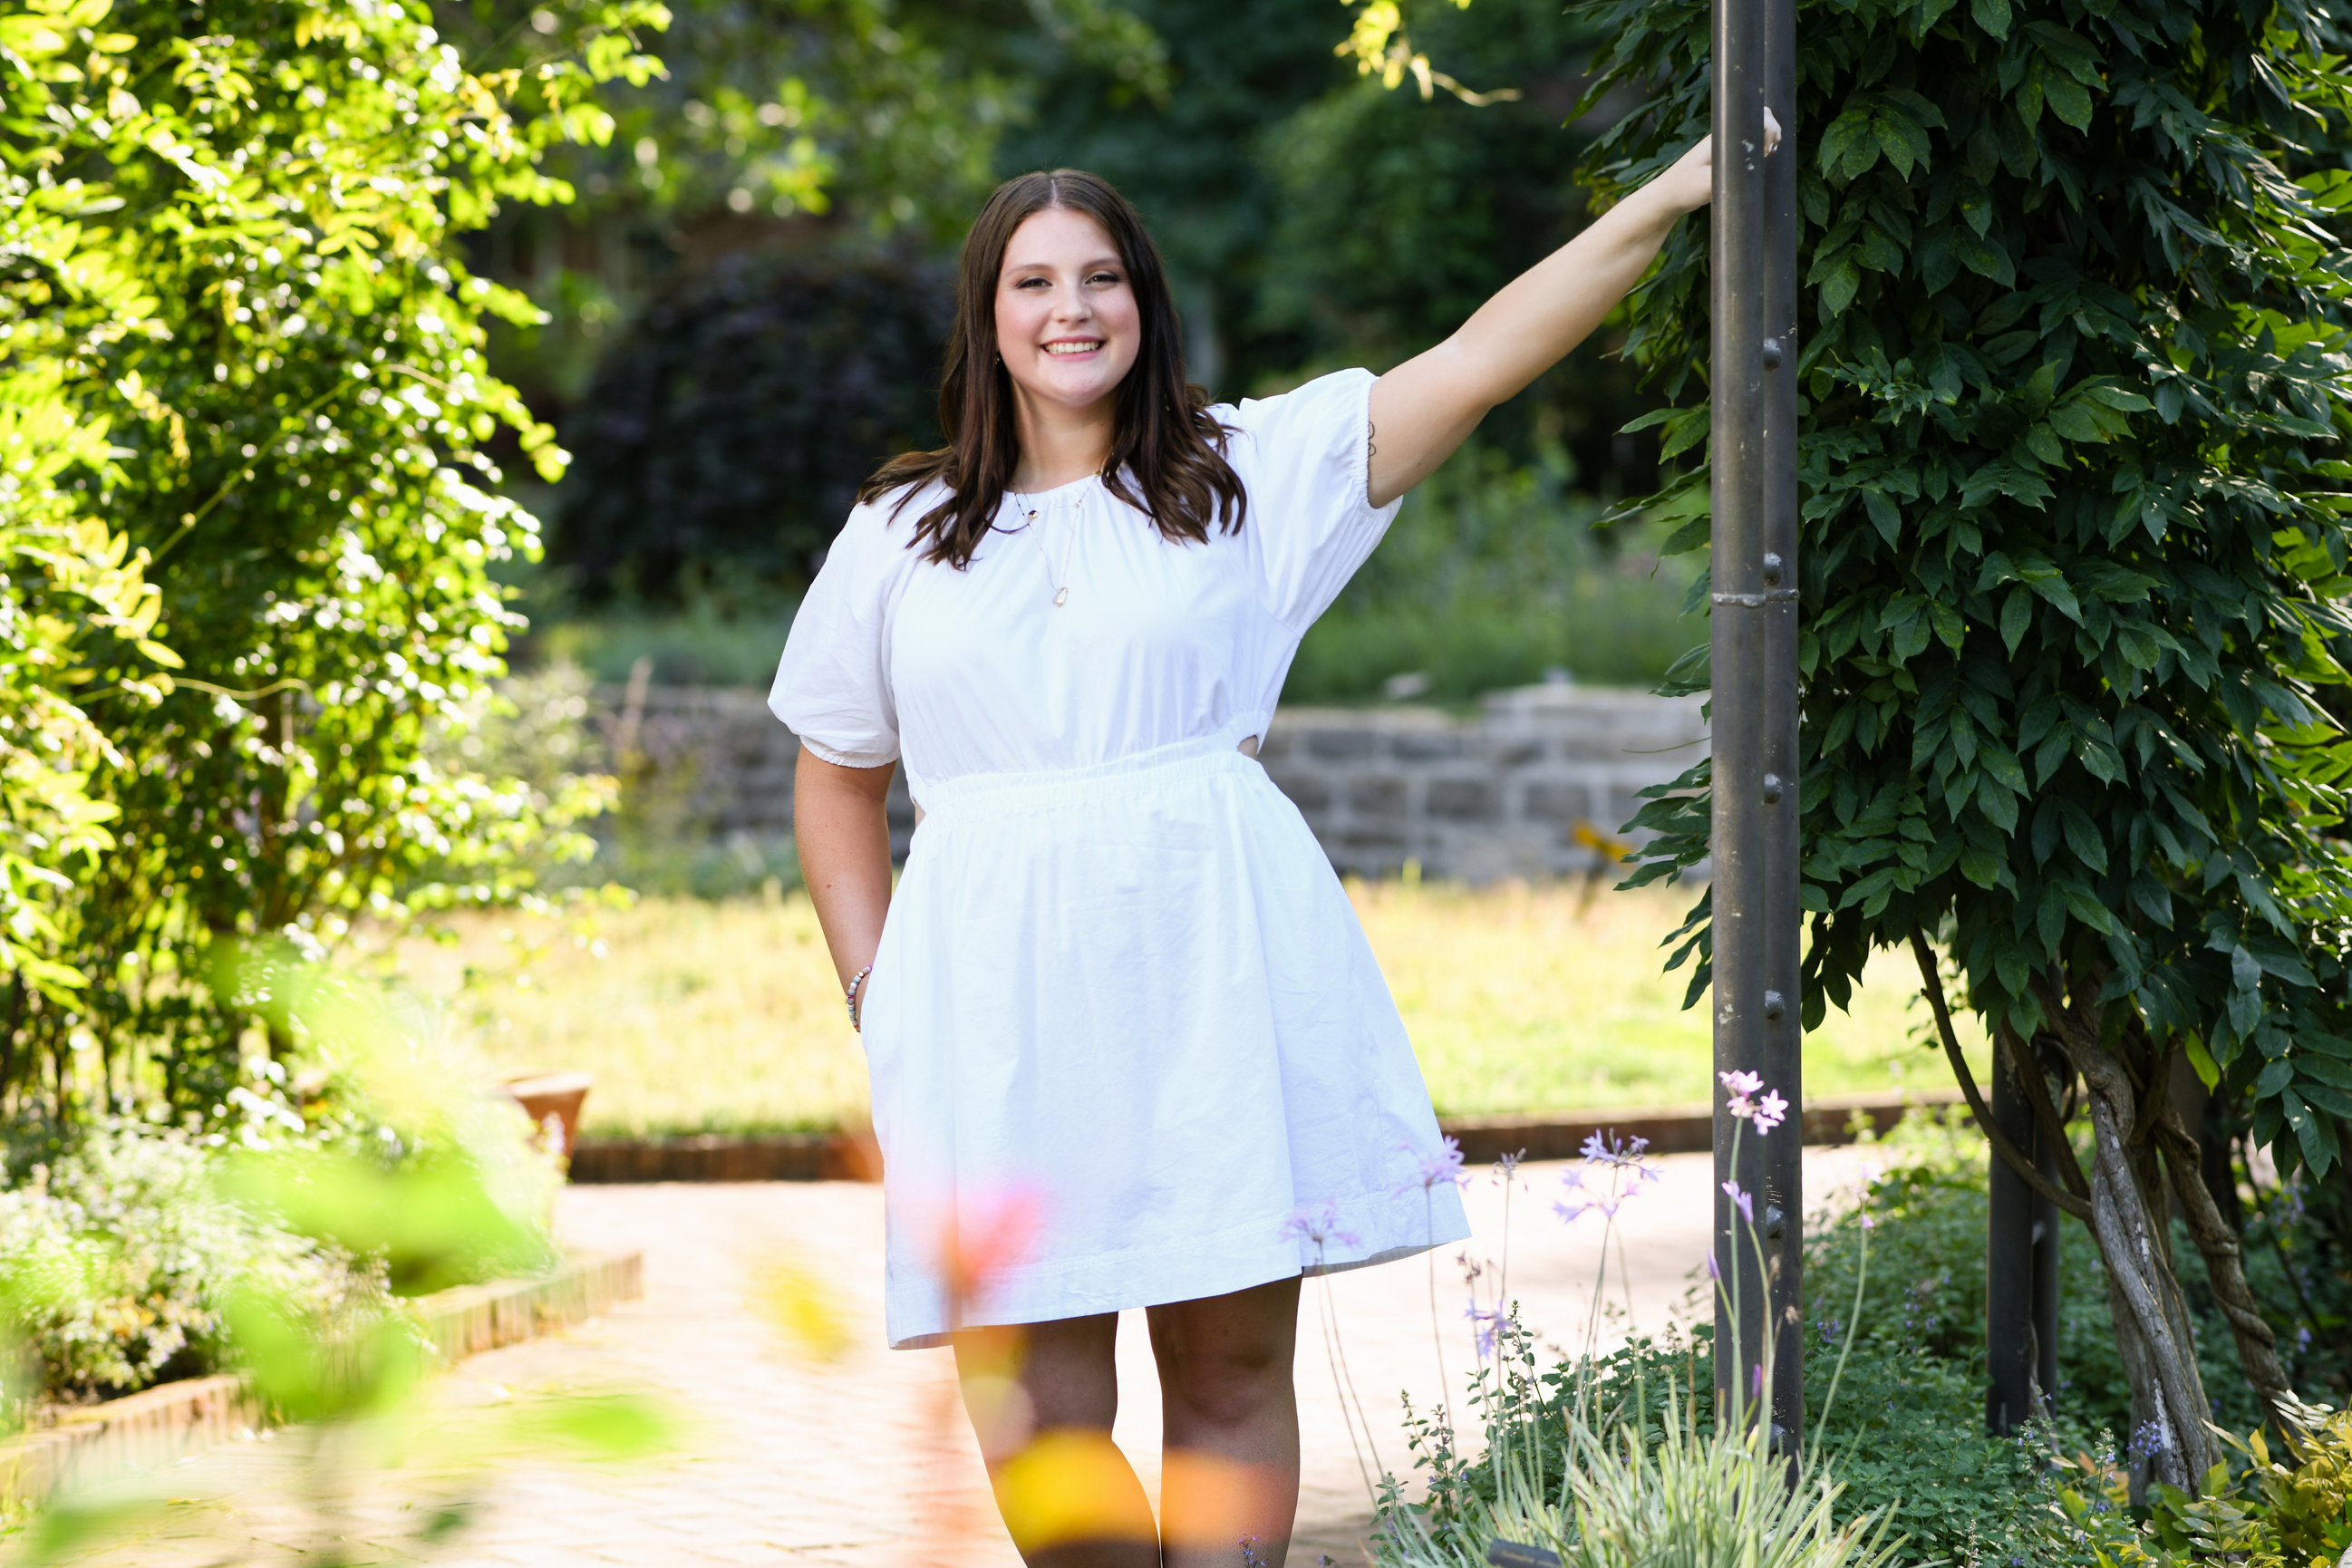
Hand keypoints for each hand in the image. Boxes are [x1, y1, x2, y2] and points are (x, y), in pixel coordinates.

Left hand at [1645, 107, 1784, 215]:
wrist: (1667, 198)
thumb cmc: (1684, 189)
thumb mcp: (1709, 184)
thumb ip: (1730, 176)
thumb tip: (1754, 168)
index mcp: (1722, 137)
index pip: (1755, 117)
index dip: (1769, 127)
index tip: (1769, 148)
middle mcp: (1726, 138)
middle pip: (1760, 121)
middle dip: (1773, 132)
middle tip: (1771, 151)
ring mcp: (1727, 148)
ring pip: (1756, 134)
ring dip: (1768, 141)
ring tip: (1770, 152)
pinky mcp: (1727, 159)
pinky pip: (1750, 148)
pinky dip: (1761, 151)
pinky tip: (1765, 157)